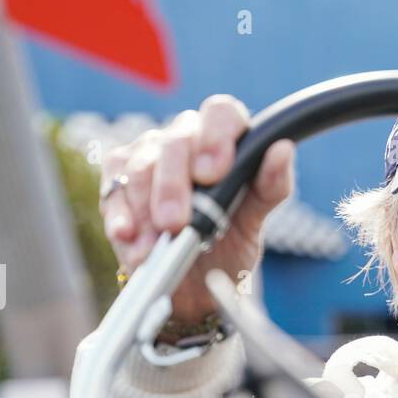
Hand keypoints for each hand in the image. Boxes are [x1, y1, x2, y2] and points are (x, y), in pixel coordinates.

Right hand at [99, 95, 295, 325]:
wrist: (196, 285)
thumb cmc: (229, 244)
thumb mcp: (254, 221)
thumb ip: (271, 186)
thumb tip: (283, 149)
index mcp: (222, 138)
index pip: (220, 112)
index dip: (215, 137)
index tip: (213, 173)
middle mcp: (183, 139)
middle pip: (174, 142)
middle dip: (174, 185)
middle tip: (177, 222)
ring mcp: (147, 157)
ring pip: (141, 164)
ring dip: (147, 206)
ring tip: (158, 242)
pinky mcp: (118, 182)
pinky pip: (114, 190)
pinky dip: (121, 216)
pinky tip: (129, 237)